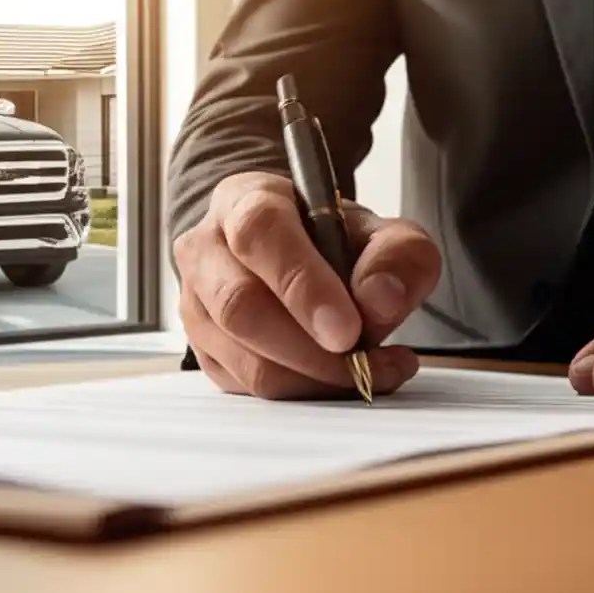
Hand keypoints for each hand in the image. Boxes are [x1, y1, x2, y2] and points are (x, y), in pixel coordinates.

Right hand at [174, 171, 441, 399]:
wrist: (296, 254)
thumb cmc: (333, 241)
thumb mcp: (382, 232)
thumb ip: (397, 256)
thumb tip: (380, 299)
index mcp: (244, 200)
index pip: (258, 234)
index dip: (301, 284)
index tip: (347, 328)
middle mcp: (206, 249)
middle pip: (239, 306)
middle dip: (310, 349)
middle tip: (366, 361)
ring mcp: (196, 304)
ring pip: (244, 358)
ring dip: (314, 378)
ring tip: (371, 368)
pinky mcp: (205, 350)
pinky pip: (248, 387)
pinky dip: (303, 392)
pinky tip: (341, 377)